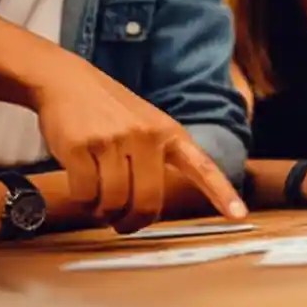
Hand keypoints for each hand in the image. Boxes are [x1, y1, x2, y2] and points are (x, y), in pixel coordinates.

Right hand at [33, 55, 245, 233]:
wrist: (67, 81)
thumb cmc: (109, 111)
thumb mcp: (147, 124)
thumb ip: (157, 157)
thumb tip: (151, 207)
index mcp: (170, 133)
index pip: (203, 167)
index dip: (221, 193)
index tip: (239, 215)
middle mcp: (147, 136)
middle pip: (149, 201)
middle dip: (134, 221)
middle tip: (124, 225)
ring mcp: (115, 140)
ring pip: (114, 201)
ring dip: (104, 212)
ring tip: (100, 204)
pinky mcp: (82, 146)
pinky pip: (86, 194)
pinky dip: (83, 201)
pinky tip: (84, 192)